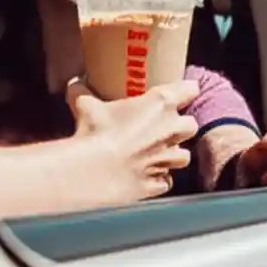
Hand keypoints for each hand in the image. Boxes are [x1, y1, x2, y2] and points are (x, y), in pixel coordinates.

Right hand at [65, 78, 200, 204]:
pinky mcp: (159, 183)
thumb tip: (75, 84)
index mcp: (160, 104)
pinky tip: (145, 175)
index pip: (191, 89)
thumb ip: (83, 92)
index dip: (187, 90)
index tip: (181, 92)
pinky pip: (166, 181)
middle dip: (181, 126)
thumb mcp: (86, 105)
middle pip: (191, 125)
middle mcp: (171, 130)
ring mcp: (168, 159)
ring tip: (156, 153)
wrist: (94, 173)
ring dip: (173, 154)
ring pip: (183, 156)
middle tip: (164, 126)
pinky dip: (158, 178)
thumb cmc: (96, 134)